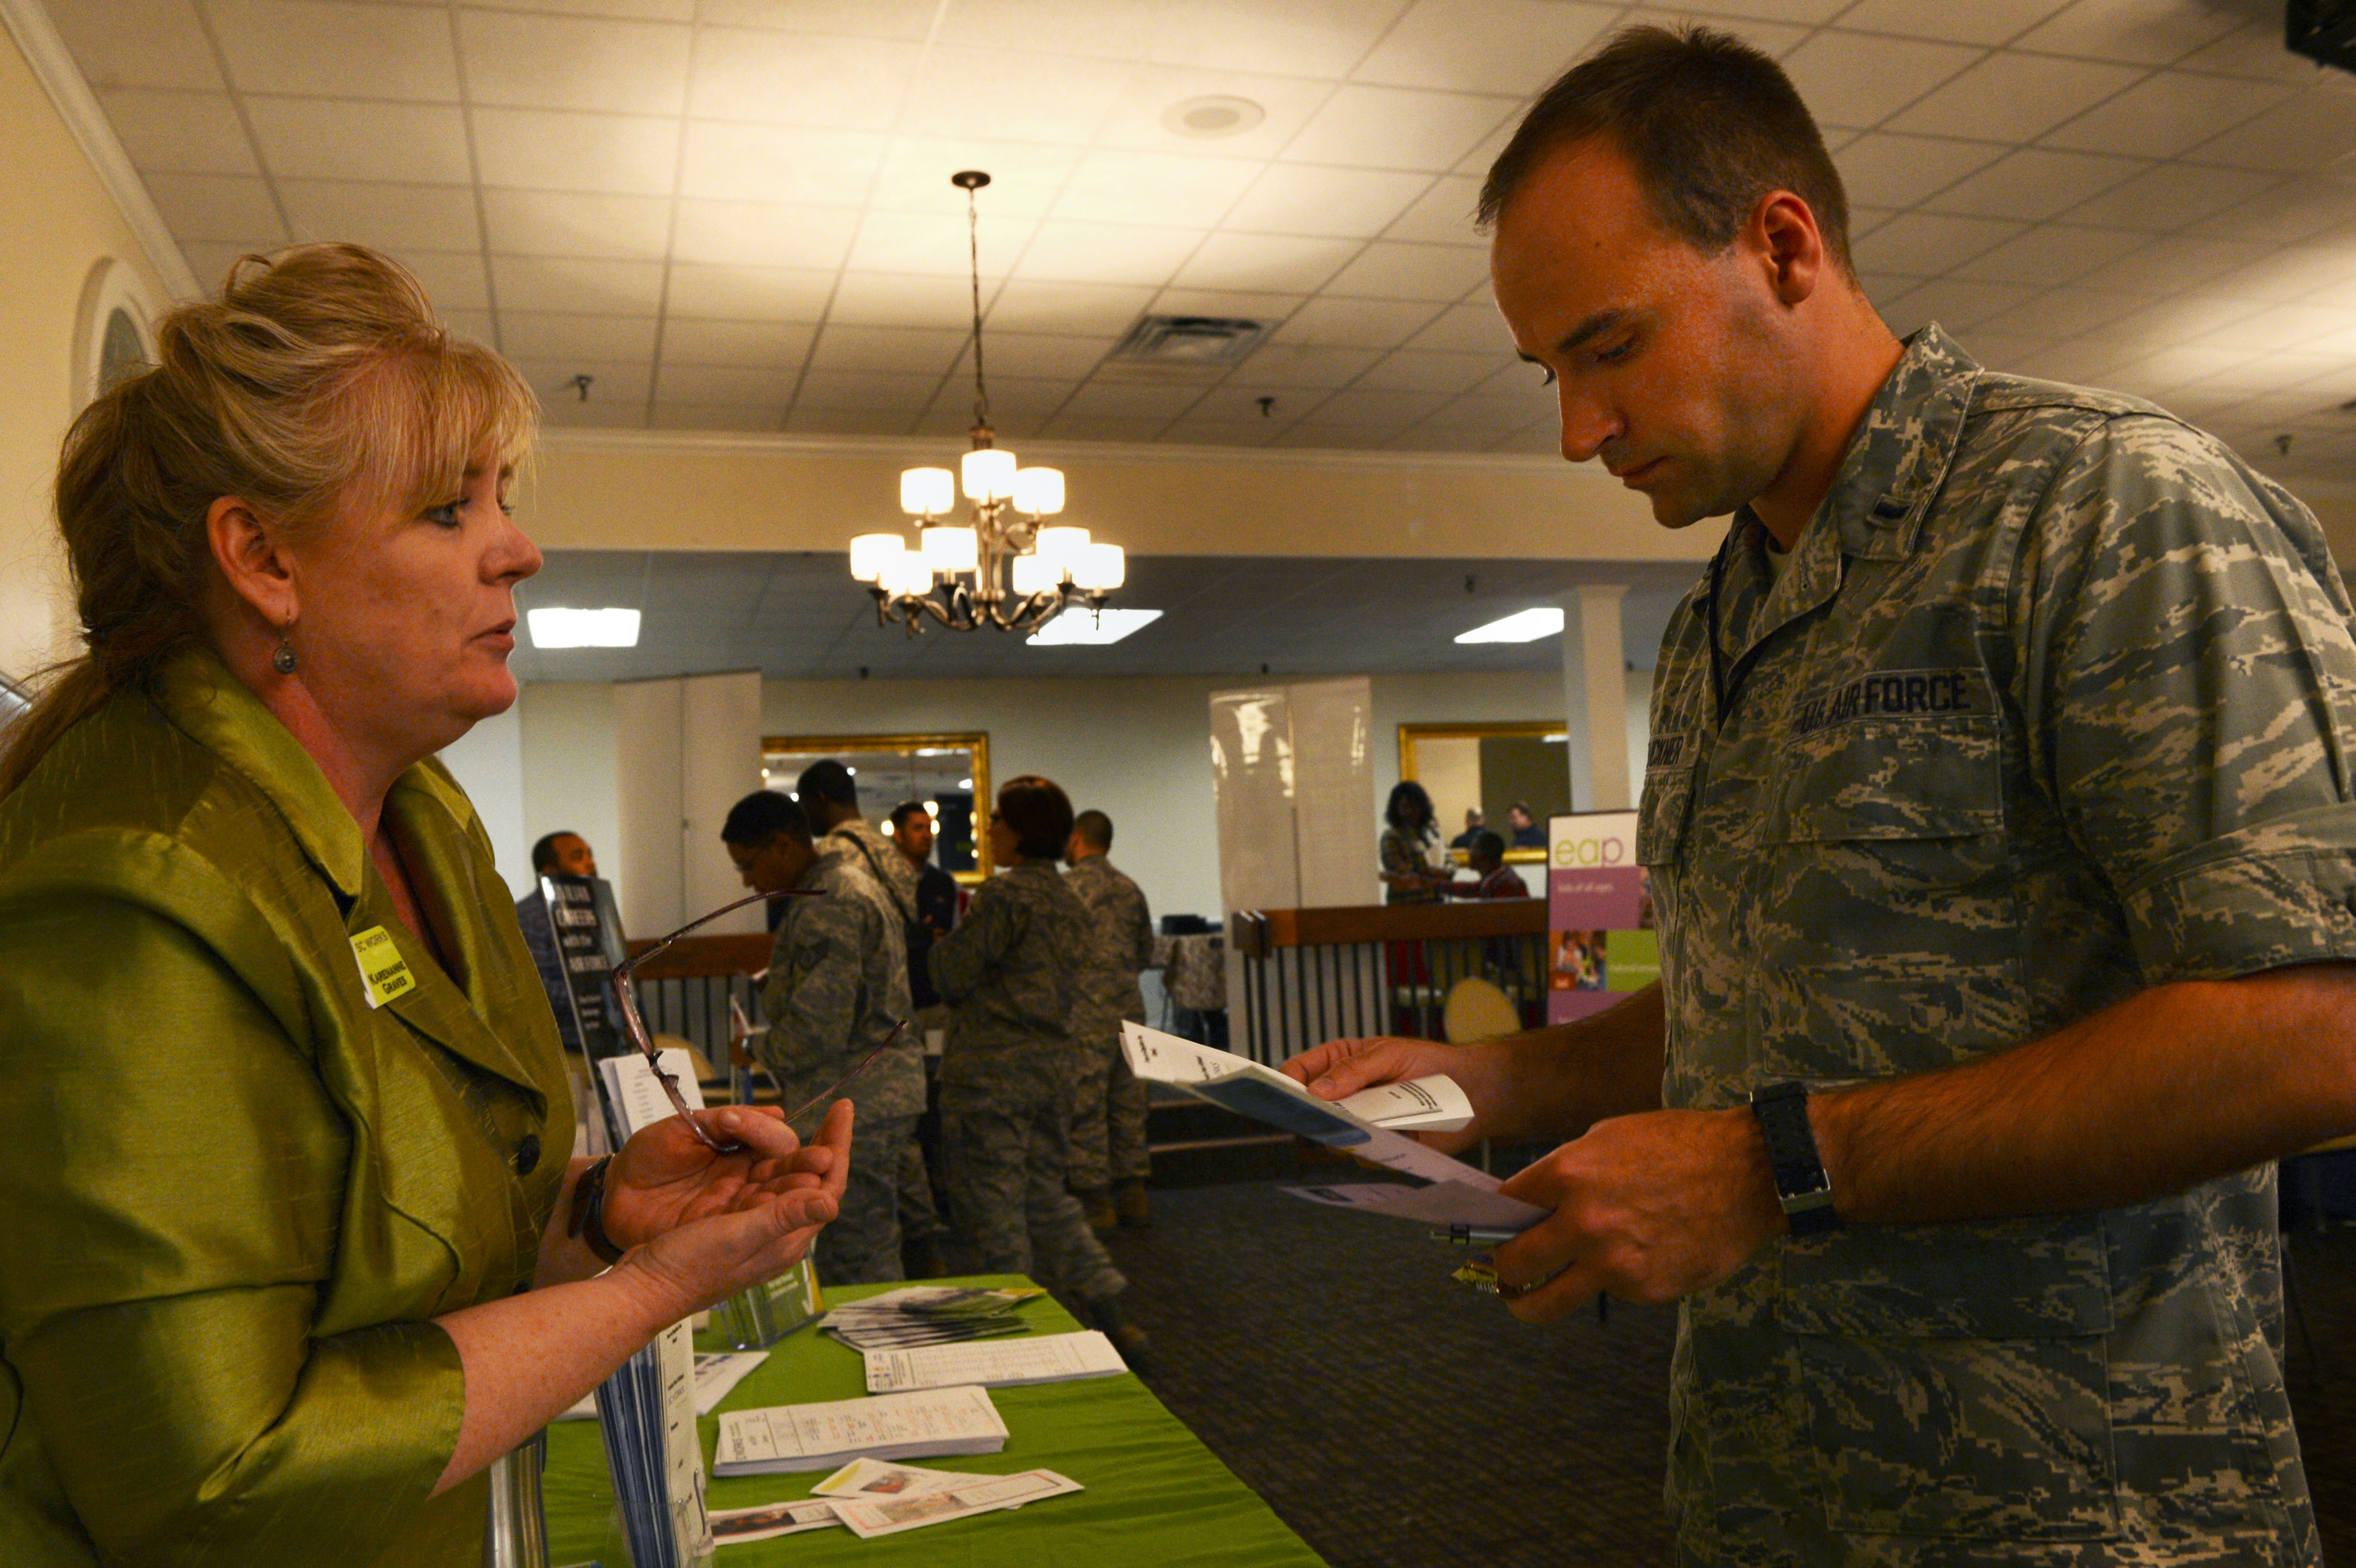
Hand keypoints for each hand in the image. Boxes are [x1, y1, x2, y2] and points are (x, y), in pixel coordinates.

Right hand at [605, 1099, 852, 1316]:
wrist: (643, 1289)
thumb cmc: (689, 1267)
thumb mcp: (738, 1237)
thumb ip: (783, 1217)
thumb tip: (830, 1202)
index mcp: (786, 1240)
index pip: (827, 1188)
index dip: (838, 1147)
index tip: (843, 1109)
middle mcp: (777, 1234)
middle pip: (812, 1181)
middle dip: (826, 1143)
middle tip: (838, 1108)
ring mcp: (755, 1228)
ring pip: (787, 1181)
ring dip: (799, 1150)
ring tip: (812, 1120)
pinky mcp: (732, 1223)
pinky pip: (761, 1185)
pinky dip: (769, 1161)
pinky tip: (766, 1146)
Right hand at [1280, 1035, 1489, 1153]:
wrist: (1473, 1093)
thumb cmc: (1431, 1064)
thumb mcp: (1390, 1055)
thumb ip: (1354, 1070)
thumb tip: (1316, 1091)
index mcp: (1338, 1064)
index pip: (1298, 1072)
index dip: (1285, 1083)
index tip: (1283, 1094)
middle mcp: (1343, 1098)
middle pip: (1307, 1112)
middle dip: (1309, 1117)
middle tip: (1318, 1120)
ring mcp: (1360, 1125)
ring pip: (1331, 1140)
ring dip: (1343, 1137)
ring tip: (1365, 1129)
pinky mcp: (1380, 1150)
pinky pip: (1363, 1158)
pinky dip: (1374, 1152)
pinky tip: (1395, 1139)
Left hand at [1488, 1107, 1783, 1319]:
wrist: (1749, 1174)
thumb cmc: (1678, 1146)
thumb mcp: (1608, 1138)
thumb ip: (1565, 1173)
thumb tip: (1530, 1203)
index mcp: (1568, 1175)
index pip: (1504, 1206)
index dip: (1490, 1221)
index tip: (1485, 1232)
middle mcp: (1584, 1223)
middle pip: (1514, 1263)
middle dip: (1502, 1270)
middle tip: (1502, 1273)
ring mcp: (1614, 1263)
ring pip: (1549, 1300)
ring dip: (1528, 1303)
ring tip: (1523, 1301)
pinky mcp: (1644, 1290)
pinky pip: (1608, 1292)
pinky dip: (1609, 1283)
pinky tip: (1630, 1261)